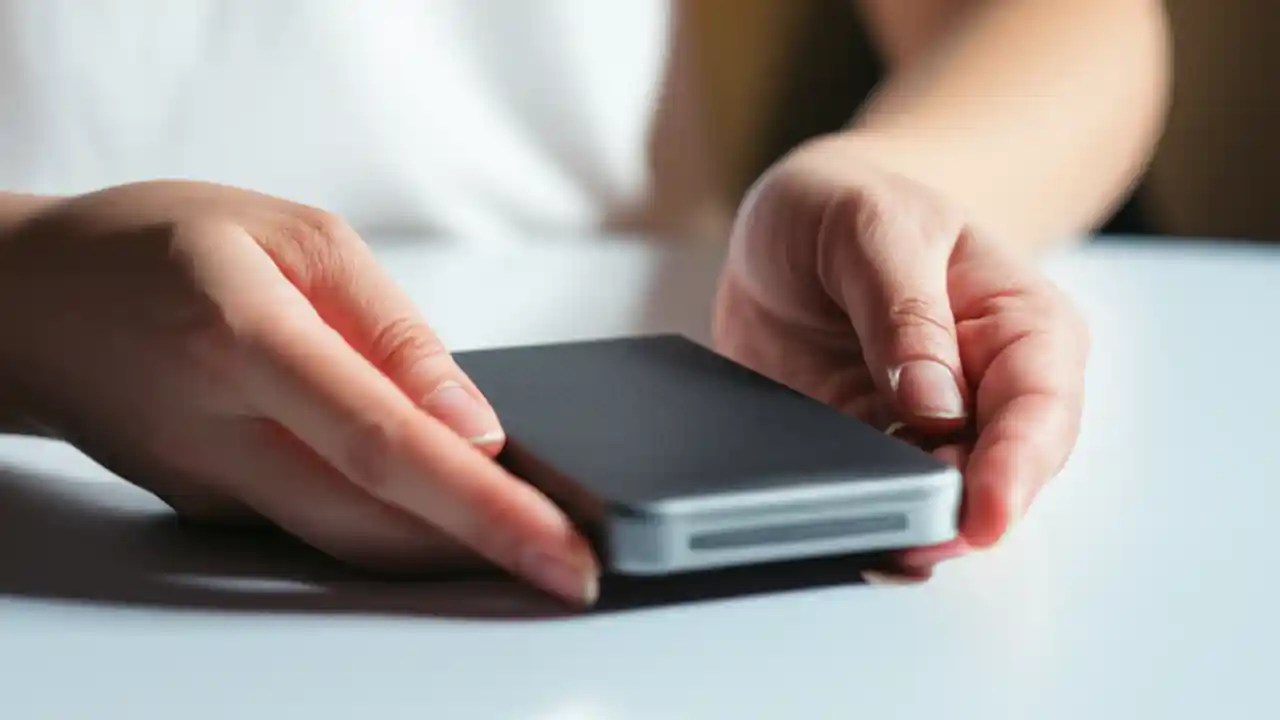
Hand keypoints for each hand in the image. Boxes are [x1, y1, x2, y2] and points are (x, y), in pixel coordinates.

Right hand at [0, 181, 598, 604]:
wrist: (30, 300)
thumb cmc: (157, 244)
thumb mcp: (290, 235)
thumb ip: (389, 328)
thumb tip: (471, 418)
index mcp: (245, 339)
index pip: (387, 445)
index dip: (483, 505)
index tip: (562, 544)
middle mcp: (222, 431)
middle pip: (376, 522)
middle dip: (490, 552)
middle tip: (579, 564)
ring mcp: (209, 484)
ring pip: (349, 543)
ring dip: (450, 553)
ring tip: (538, 545)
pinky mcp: (210, 506)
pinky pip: (318, 525)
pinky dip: (394, 528)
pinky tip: (450, 515)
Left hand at [713, 136, 1088, 573]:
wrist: (791, 223)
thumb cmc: (850, 204)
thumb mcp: (873, 228)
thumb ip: (903, 312)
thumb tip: (935, 408)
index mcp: (1019, 325)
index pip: (1039, 407)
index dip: (1015, 469)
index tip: (982, 514)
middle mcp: (986, 389)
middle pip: (996, 475)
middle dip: (958, 515)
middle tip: (910, 542)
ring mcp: (927, 430)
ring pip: (938, 502)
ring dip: (907, 526)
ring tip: (869, 542)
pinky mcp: (869, 452)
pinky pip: (876, 501)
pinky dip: (862, 520)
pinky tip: (836, 532)